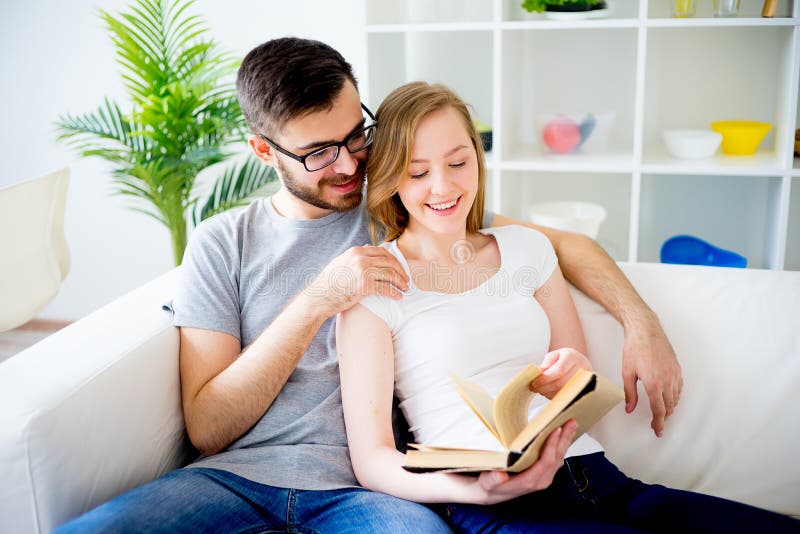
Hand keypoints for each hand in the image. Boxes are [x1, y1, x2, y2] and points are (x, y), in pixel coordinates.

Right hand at [302, 245, 408, 317]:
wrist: (319, 297)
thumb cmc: (328, 283)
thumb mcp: (340, 262)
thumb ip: (355, 255)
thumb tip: (368, 247)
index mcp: (356, 252)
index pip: (382, 252)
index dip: (394, 260)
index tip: (399, 268)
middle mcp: (361, 259)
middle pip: (389, 262)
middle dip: (400, 271)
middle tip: (406, 279)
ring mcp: (363, 271)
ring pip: (390, 274)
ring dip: (400, 282)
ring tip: (404, 288)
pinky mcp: (365, 286)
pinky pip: (386, 288)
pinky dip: (394, 292)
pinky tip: (398, 296)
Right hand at [475, 420, 576, 504]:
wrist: (494, 492)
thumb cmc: (491, 483)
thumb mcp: (488, 482)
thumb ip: (493, 479)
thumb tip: (500, 475)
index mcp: (529, 481)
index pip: (545, 461)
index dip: (552, 445)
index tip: (556, 429)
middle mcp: (541, 481)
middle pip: (557, 457)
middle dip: (564, 439)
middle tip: (571, 421)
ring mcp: (545, 477)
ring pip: (559, 457)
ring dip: (566, 440)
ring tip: (572, 424)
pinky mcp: (546, 473)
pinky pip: (557, 458)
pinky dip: (562, 444)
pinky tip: (565, 434)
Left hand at [529, 348, 592, 398]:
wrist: (581, 362)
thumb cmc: (566, 358)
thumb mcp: (555, 355)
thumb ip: (547, 363)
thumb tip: (540, 373)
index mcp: (572, 357)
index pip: (559, 370)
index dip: (545, 378)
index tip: (535, 382)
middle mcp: (580, 369)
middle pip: (560, 383)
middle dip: (544, 388)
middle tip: (534, 388)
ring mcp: (583, 381)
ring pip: (562, 392)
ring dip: (548, 393)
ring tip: (540, 389)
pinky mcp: (581, 390)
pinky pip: (565, 397)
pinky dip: (553, 396)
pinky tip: (548, 391)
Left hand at [622, 313, 682, 437]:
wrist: (646, 330)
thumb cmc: (634, 349)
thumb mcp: (627, 372)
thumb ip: (629, 393)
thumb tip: (629, 408)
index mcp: (654, 383)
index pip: (658, 410)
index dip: (658, 423)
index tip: (657, 430)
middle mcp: (667, 380)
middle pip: (669, 407)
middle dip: (663, 418)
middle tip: (657, 424)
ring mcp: (674, 374)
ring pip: (675, 398)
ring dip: (669, 408)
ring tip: (661, 412)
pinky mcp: (677, 368)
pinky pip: (679, 388)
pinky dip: (675, 396)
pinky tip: (669, 397)